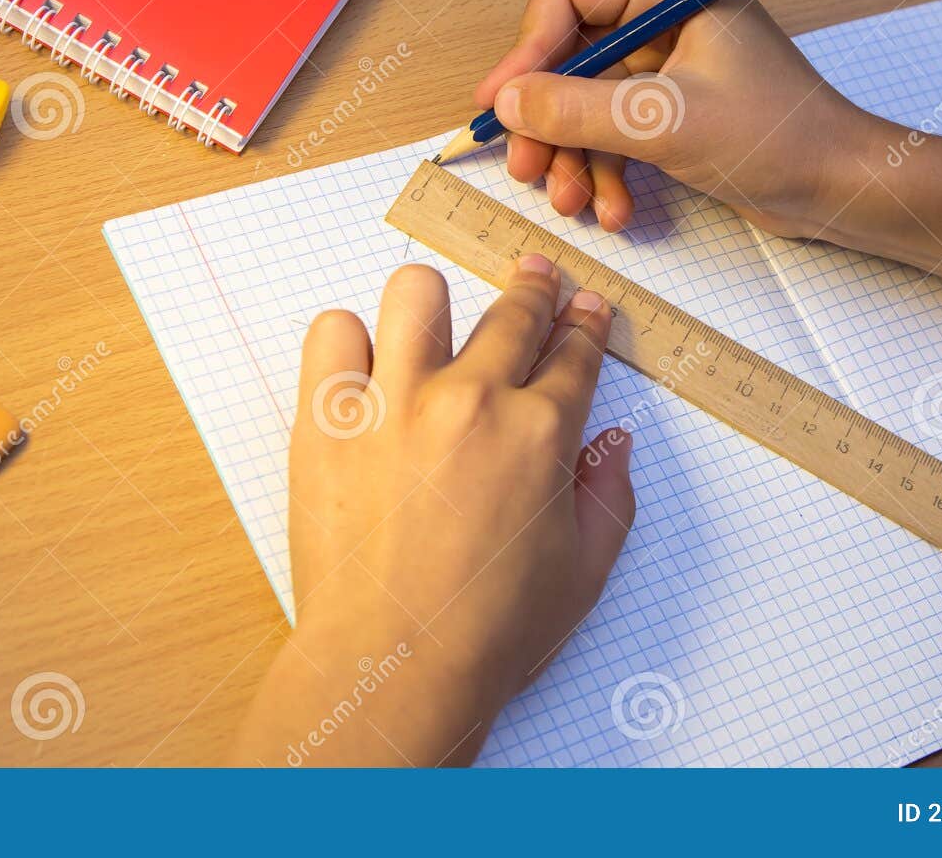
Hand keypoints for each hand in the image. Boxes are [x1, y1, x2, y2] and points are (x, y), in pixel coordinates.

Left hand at [230, 258, 634, 766]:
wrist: (394, 664)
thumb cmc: (488, 631)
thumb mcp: (584, 570)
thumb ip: (610, 496)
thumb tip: (613, 443)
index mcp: (541, 433)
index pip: (575, 353)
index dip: (585, 325)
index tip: (585, 310)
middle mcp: (472, 400)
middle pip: (513, 313)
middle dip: (534, 290)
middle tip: (535, 278)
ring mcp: (395, 402)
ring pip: (418, 294)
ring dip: (433, 305)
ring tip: (433, 323)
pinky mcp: (329, 418)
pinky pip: (332, 334)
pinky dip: (347, 342)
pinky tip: (363, 367)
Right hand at [474, 0, 882, 237]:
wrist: (840, 186)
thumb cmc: (776, 137)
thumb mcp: (665, 124)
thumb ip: (578, 109)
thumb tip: (504, 101)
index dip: (527, 48)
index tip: (503, 107)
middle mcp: (663, 5)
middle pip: (565, 49)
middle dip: (546, 117)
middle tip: (528, 170)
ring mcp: (665, 54)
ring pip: (581, 96)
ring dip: (572, 155)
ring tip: (573, 204)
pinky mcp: (668, 99)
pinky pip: (609, 125)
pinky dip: (603, 168)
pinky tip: (613, 210)